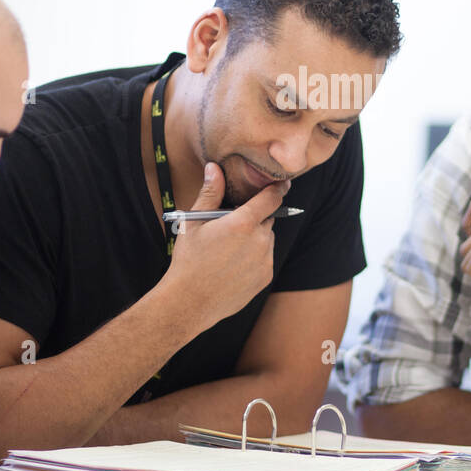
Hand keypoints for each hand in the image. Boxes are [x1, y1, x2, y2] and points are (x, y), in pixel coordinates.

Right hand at [162, 163, 289, 333]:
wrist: (190, 302)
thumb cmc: (188, 260)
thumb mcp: (194, 223)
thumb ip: (210, 193)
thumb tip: (214, 168)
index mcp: (243, 223)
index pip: (272, 198)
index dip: (278, 188)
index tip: (281, 183)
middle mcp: (259, 241)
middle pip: (266, 219)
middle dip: (253, 219)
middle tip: (230, 228)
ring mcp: (265, 260)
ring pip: (266, 240)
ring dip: (254, 239)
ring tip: (228, 251)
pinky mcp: (265, 277)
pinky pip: (265, 259)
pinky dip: (254, 258)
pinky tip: (233, 266)